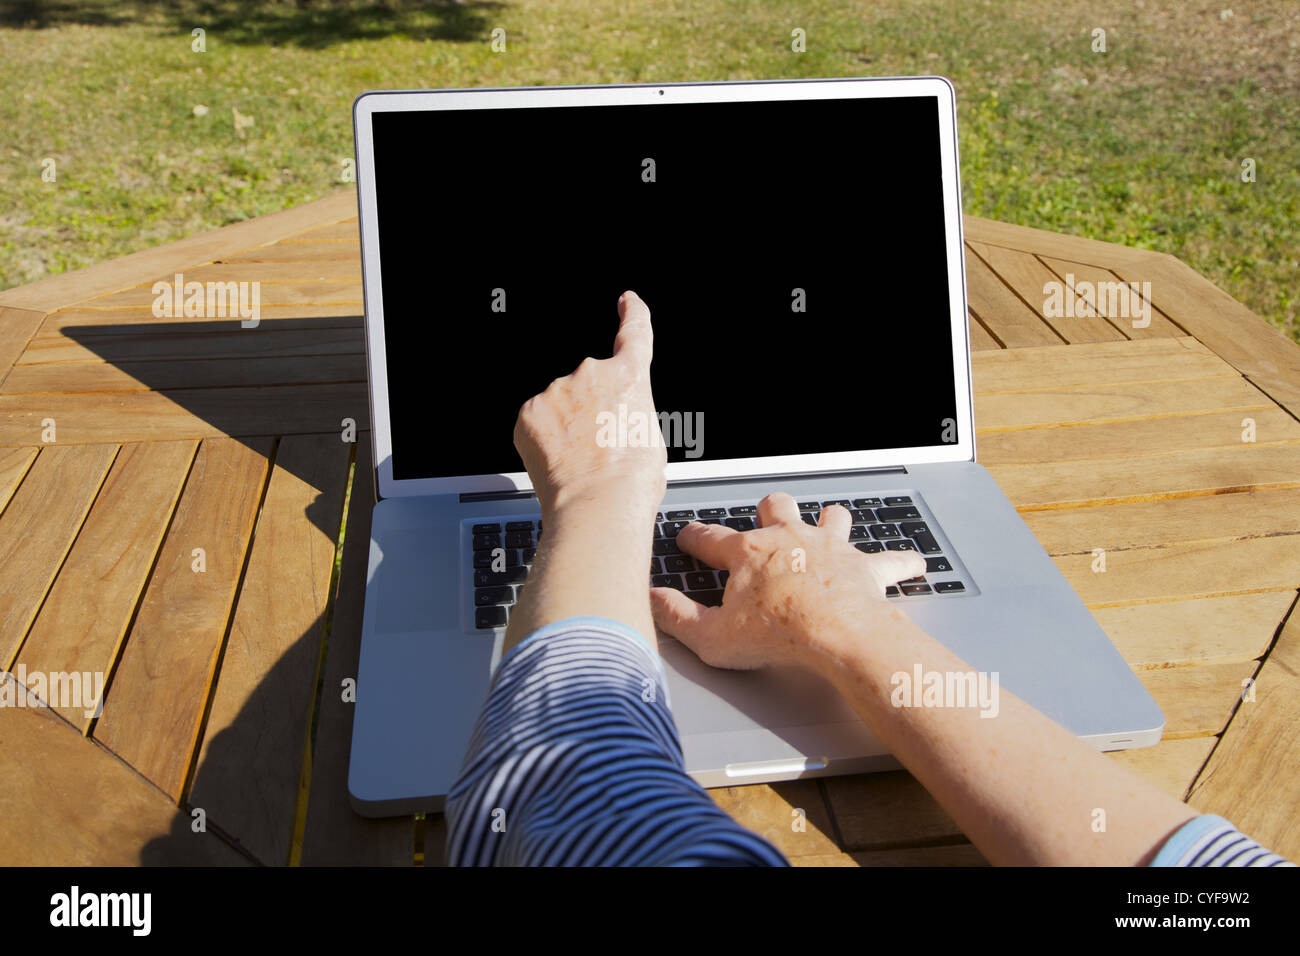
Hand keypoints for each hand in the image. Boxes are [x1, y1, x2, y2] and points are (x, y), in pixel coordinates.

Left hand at [512, 291, 664, 515]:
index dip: (632, 314)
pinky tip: (558, 461)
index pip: (634, 332)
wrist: (599, 504)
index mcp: (630, 377)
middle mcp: (591, 373)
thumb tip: (614, 422)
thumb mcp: (651, 438)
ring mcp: (556, 391)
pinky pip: (536, 421)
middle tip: (599, 448)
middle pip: (589, 385)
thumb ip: (630, 413)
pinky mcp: (529, 412)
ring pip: (560, 404)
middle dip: (591, 410)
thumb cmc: (632, 481)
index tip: (626, 301)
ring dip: (567, 426)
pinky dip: (544, 438)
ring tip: (580, 461)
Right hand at [649, 492, 924, 669]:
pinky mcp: (866, 567)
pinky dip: (901, 561)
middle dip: (769, 509)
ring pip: (830, 517)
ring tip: (829, 525)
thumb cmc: (778, 634)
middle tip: (766, 516)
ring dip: (829, 522)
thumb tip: (651, 602)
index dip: (694, 537)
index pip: (711, 538)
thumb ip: (677, 617)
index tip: (687, 536)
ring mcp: (830, 548)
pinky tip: (912, 563)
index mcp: (748, 553)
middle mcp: (789, 538)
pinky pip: (891, 559)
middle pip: (776, 507)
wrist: (837, 633)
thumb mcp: (712, 637)